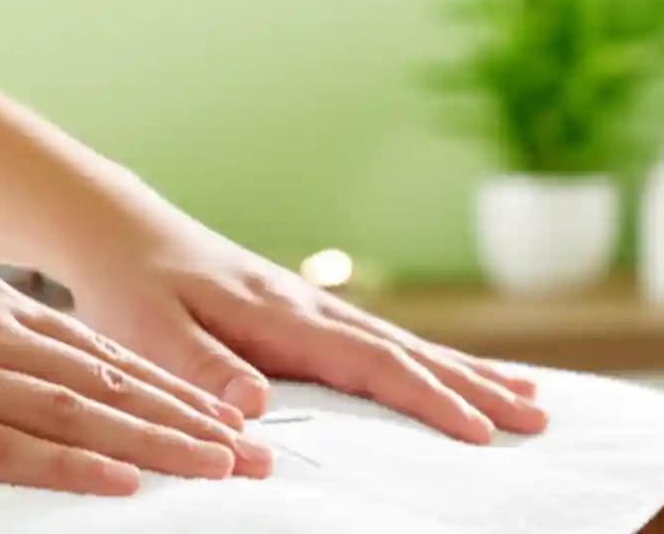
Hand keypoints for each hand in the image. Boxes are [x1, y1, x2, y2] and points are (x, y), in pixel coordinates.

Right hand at [0, 223, 272, 494]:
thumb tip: (20, 338)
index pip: (100, 352)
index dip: (169, 386)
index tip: (225, 414)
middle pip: (108, 382)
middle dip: (188, 420)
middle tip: (255, 451)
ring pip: (74, 412)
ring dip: (154, 442)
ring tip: (218, 467)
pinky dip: (66, 466)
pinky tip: (118, 482)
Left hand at [53, 185, 547, 443]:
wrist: (125, 233)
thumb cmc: (135, 286)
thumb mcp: (148, 330)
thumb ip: (201, 366)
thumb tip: (255, 406)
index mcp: (280, 314)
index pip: (368, 361)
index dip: (426, 397)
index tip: (478, 429)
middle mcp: (309, 306)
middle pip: (407, 350)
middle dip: (474, 386)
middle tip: (538, 419)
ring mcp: (313, 306)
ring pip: (404, 343)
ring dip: (466, 371)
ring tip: (525, 397)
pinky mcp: (306, 312)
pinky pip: (381, 341)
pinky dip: (428, 360)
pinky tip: (450, 373)